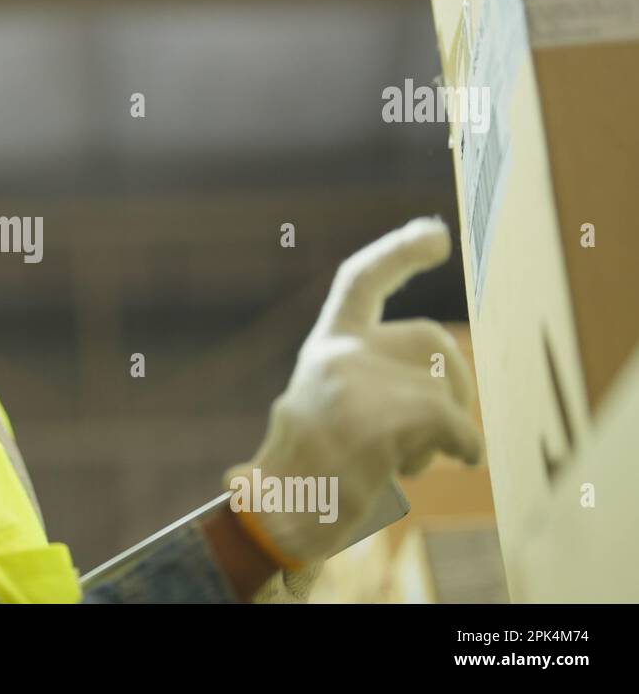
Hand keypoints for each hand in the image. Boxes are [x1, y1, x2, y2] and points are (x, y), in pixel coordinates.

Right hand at [222, 216, 483, 568]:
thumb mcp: (326, 405)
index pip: (361, 280)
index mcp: (326, 348)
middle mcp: (341, 354)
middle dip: (455, 379)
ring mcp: (362, 385)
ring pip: (445, 388)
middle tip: (449, 423)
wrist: (281, 515)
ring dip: (447, 429)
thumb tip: (444, 374)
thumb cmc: (309, 472)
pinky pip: (458, 425)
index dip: (398, 252)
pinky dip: (467, 447)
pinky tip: (459, 461)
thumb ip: (367, 377)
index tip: (435, 232)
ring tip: (413, 458)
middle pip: (430, 338)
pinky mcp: (388, 419)